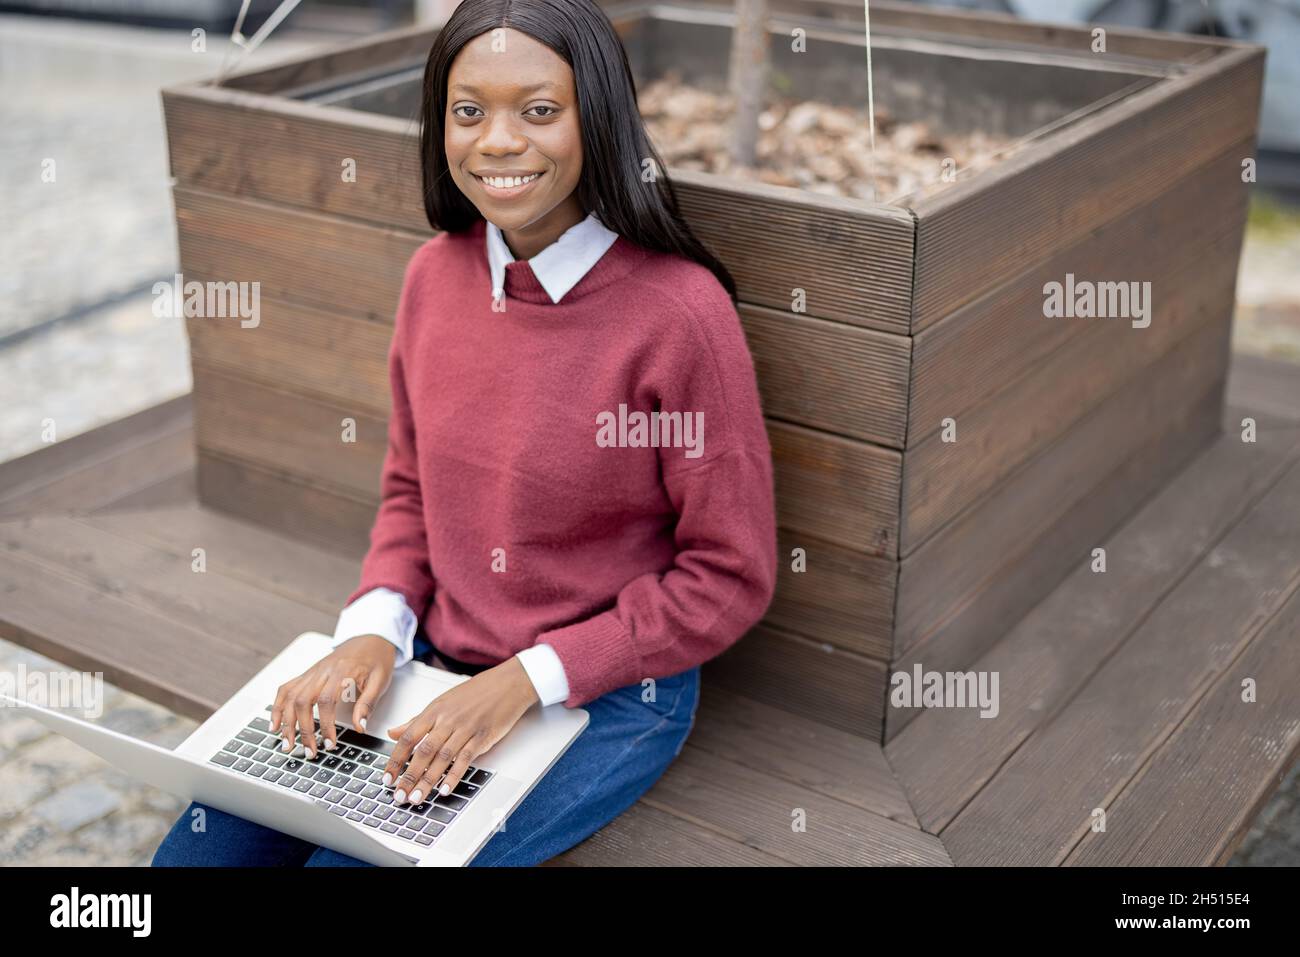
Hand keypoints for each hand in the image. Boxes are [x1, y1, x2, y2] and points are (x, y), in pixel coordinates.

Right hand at [270, 635, 396, 756]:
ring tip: (288, 745)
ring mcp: (312, 672)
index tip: (330, 743)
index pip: (327, 702)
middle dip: (303, 730)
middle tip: (310, 751)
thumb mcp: (380, 681)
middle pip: (303, 701)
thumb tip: (360, 727)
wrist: (370, 638)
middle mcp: (323, 671)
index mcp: (342, 672)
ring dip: (286, 723)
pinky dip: (277, 707)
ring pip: (291, 697)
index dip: (326, 726)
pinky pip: (286, 689)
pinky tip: (275, 725)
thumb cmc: (376, 660)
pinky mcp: (307, 674)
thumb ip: (368, 704)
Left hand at [381, 657, 538, 804]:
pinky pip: (465, 758)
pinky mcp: (482, 737)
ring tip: (417, 797)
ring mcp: (465, 728)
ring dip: (428, 780)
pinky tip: (445, 789)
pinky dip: (454, 775)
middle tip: (399, 796)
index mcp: (434, 710)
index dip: (395, 760)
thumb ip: (417, 720)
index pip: (409, 738)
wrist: (508, 683)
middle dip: (409, 776)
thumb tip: (394, 732)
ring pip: (442, 757)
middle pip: (423, 751)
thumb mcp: (442, 702)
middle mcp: (447, 720)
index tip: (387, 778)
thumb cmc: (476, 692)